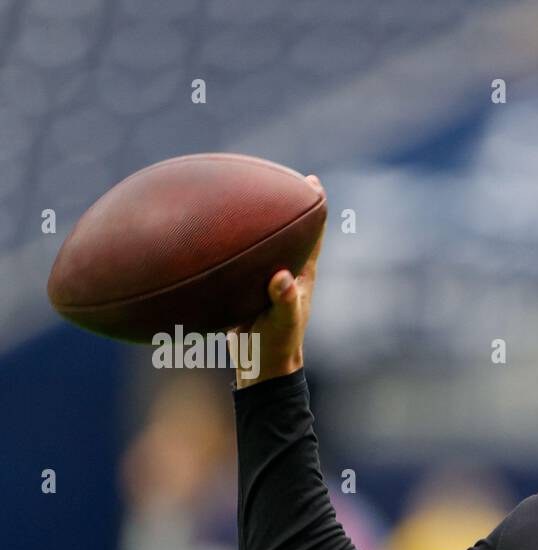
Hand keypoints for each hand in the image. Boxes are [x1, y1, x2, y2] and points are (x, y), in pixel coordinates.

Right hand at [232, 174, 324, 388]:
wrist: (259, 367)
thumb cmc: (276, 346)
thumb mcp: (281, 324)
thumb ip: (283, 301)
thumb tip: (282, 277)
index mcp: (300, 275)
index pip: (311, 235)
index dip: (313, 208)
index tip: (310, 183)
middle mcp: (284, 271)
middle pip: (287, 230)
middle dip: (282, 204)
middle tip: (275, 175)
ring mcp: (264, 279)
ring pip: (261, 242)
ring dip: (252, 221)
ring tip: (238, 193)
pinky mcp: (244, 288)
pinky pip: (237, 259)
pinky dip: (227, 245)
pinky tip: (206, 234)